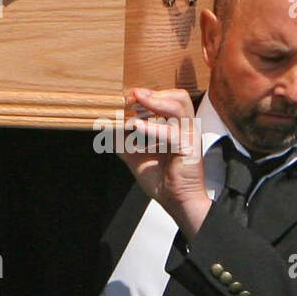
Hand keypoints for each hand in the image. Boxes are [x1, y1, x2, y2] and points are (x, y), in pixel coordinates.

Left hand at [119, 88, 210, 238]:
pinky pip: (172, 132)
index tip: (128, 96)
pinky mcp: (189, 149)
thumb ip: (123, 143)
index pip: (169, 100)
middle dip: (154, 92)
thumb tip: (107, 130)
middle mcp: (185, 129)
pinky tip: (136, 126)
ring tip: (137, 100)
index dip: (149, 94)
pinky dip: (153, 127)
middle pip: (179, 97)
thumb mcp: (136, 157)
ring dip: (156, 101)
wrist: (177, 203)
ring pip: (179, 107)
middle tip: (133, 95)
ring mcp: (189, 137)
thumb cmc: (164, 182)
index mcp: (177, 128)